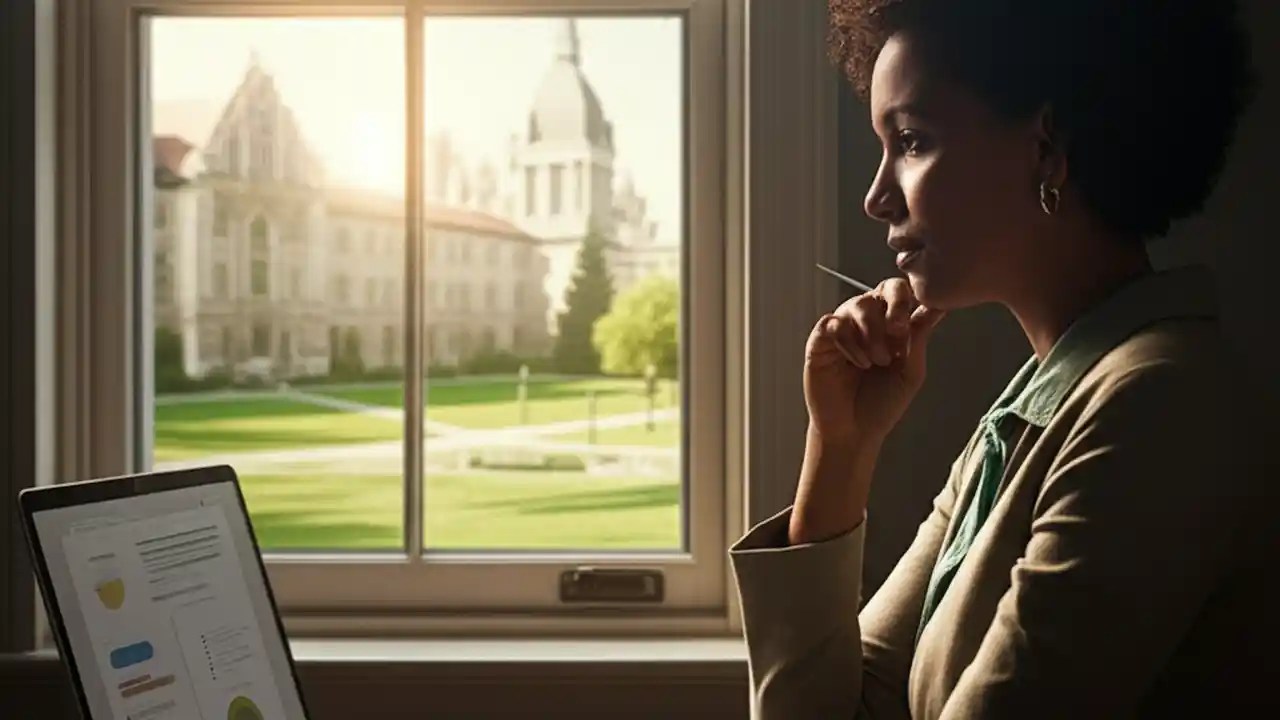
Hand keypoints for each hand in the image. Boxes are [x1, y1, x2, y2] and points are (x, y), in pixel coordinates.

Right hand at [803, 278, 946, 443]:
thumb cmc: (882, 404)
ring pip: (856, 304)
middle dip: (893, 309)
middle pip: (880, 290)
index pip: (900, 292)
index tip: (913, 323)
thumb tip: (939, 305)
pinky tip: (857, 362)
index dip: (908, 299)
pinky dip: (849, 342)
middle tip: (898, 334)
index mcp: (890, 324)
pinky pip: (833, 323)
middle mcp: (866, 321)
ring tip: (876, 362)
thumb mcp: (911, 371)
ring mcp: (842, 329)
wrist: (855, 432)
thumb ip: (919, 336)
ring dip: (872, 333)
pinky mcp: (819, 341)